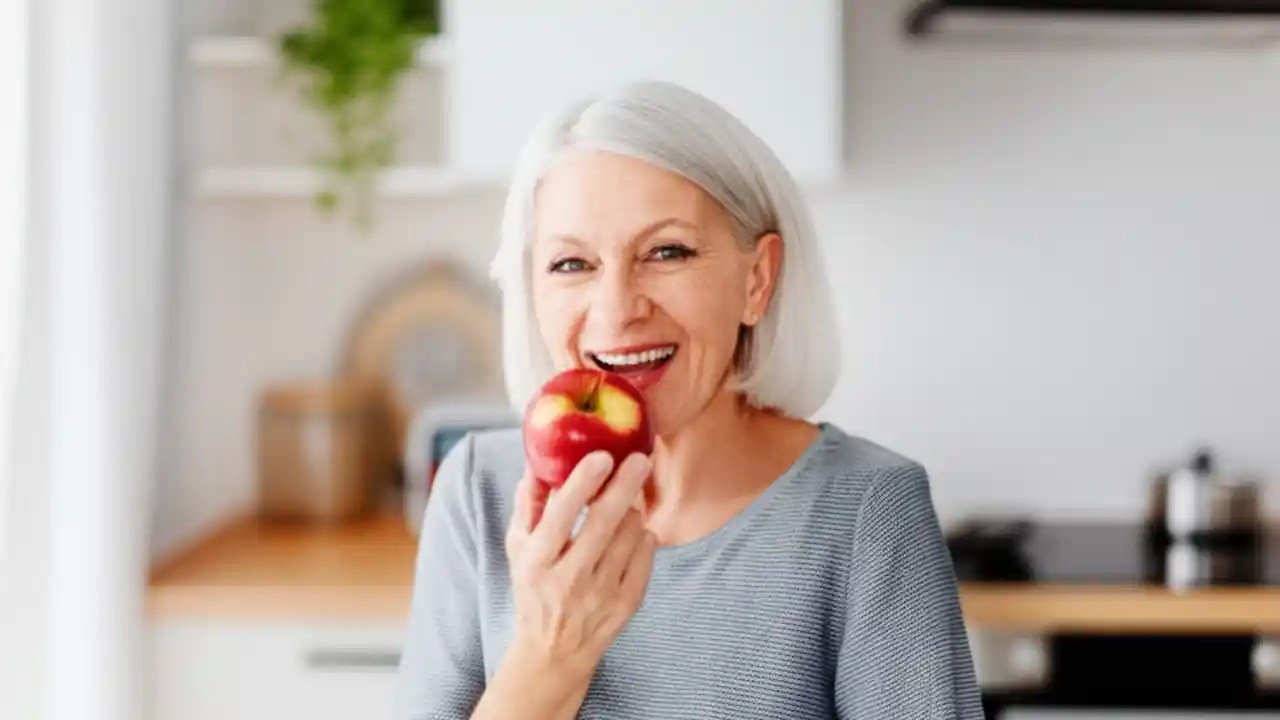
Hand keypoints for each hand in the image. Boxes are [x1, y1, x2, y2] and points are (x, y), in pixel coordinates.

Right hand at [503, 450, 657, 679]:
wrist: (553, 651)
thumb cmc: (534, 588)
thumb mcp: (518, 549)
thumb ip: (528, 504)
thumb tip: (538, 461)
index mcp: (537, 561)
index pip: (561, 516)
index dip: (582, 483)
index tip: (601, 455)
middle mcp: (568, 579)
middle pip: (602, 524)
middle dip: (623, 487)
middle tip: (639, 459)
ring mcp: (600, 595)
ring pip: (629, 537)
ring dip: (632, 512)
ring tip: (626, 505)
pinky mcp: (626, 605)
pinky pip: (646, 558)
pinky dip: (644, 538)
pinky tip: (635, 534)